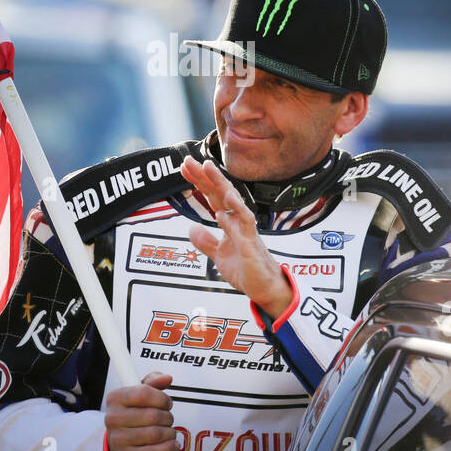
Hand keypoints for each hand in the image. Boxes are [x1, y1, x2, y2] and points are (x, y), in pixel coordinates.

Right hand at [105, 372, 175, 450]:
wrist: (121, 447)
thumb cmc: (132, 418)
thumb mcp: (139, 396)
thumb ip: (153, 383)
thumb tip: (166, 378)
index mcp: (115, 398)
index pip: (144, 393)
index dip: (162, 398)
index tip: (167, 403)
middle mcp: (113, 418)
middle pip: (153, 415)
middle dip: (168, 417)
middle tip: (167, 419)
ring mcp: (118, 440)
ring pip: (156, 434)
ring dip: (170, 433)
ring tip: (168, 432)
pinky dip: (169, 448)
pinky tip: (171, 445)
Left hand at [181, 156, 293, 316]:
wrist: (265, 289)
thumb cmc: (247, 271)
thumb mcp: (219, 256)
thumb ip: (206, 241)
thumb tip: (192, 228)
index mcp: (229, 223)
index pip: (212, 197)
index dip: (199, 182)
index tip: (185, 168)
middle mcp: (237, 221)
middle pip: (219, 193)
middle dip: (205, 176)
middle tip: (190, 160)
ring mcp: (245, 230)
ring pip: (233, 201)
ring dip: (220, 184)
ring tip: (208, 167)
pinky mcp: (251, 243)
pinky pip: (245, 223)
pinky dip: (237, 210)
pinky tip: (228, 198)